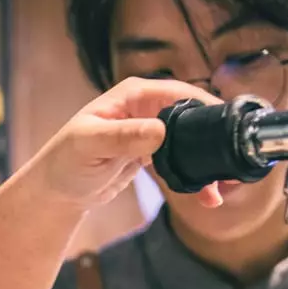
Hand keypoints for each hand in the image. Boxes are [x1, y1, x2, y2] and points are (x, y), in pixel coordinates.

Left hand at [20, 77, 224, 211]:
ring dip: (206, 160)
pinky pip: (180, 161)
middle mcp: (144, 108)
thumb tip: (160, 131)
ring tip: (225, 182)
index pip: (177, 93)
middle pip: (190, 116)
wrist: (56, 190)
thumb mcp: (91, 145)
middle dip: (211, 136)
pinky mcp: (151, 153)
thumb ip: (124, 137)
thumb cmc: (65, 162)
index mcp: (132, 95)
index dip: (203, 107)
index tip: (224, 123)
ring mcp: (149, 130)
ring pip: (189, 140)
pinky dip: (194, 177)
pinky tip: (208, 195)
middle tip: (231, 157)